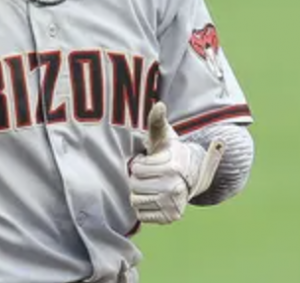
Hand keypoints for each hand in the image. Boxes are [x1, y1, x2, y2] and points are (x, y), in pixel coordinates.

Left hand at [129, 102, 224, 224]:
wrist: (189, 177)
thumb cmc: (169, 154)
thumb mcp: (163, 136)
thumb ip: (156, 121)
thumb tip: (158, 104)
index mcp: (172, 167)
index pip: (137, 168)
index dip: (139, 163)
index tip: (149, 161)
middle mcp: (175, 188)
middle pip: (134, 185)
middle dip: (137, 178)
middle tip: (148, 175)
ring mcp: (174, 205)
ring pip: (135, 200)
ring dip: (138, 192)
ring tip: (150, 185)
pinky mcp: (170, 218)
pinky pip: (141, 215)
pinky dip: (142, 207)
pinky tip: (152, 198)